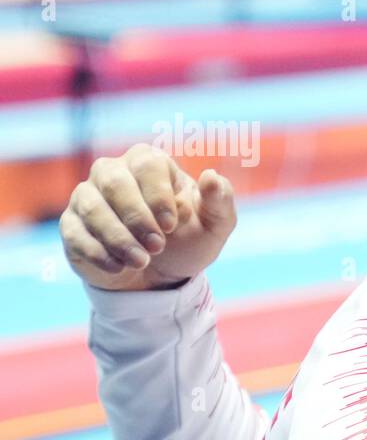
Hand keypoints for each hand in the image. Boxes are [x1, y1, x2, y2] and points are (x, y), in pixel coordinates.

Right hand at [60, 143, 236, 290]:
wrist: (160, 277)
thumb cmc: (188, 241)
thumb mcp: (214, 225)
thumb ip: (220, 200)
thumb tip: (211, 176)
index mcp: (150, 163)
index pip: (147, 164)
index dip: (158, 195)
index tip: (172, 225)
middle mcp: (113, 172)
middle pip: (113, 180)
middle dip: (136, 216)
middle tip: (157, 246)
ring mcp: (88, 197)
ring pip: (91, 206)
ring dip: (118, 237)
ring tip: (141, 260)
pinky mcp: (72, 225)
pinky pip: (75, 232)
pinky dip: (98, 252)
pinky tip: (120, 267)